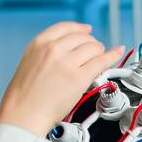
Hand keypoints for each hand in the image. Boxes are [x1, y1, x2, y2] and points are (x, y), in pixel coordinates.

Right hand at [0, 22, 124, 137]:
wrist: (23, 114)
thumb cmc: (25, 95)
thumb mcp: (30, 62)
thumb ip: (47, 52)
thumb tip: (69, 48)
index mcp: (40, 43)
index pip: (66, 27)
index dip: (80, 29)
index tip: (87, 31)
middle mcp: (54, 49)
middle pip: (83, 37)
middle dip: (90, 44)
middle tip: (93, 53)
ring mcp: (68, 63)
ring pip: (93, 48)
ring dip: (99, 52)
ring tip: (99, 59)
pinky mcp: (79, 78)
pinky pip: (101, 61)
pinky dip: (112, 56)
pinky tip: (117, 52)